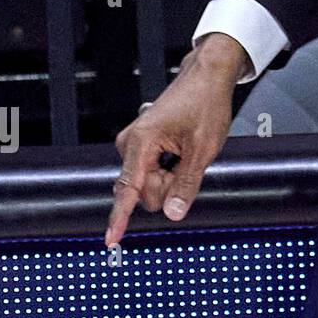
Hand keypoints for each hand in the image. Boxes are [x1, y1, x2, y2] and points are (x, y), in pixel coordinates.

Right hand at [104, 33, 248, 247]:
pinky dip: (169, 169)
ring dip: (171, 177)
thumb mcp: (204, 148)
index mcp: (141, 142)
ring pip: (150, 185)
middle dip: (169, 186)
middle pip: (145, 192)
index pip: (128, 189)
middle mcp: (129, 144)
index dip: (120, 218)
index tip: (111, 240)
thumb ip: (187, 184)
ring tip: (186, 151)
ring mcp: (133, 145)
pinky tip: (179, 151)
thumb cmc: (205, 104)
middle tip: (190, 160)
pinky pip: (152, 173)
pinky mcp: (140, 147)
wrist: (206, 77)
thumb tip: (173, 214)